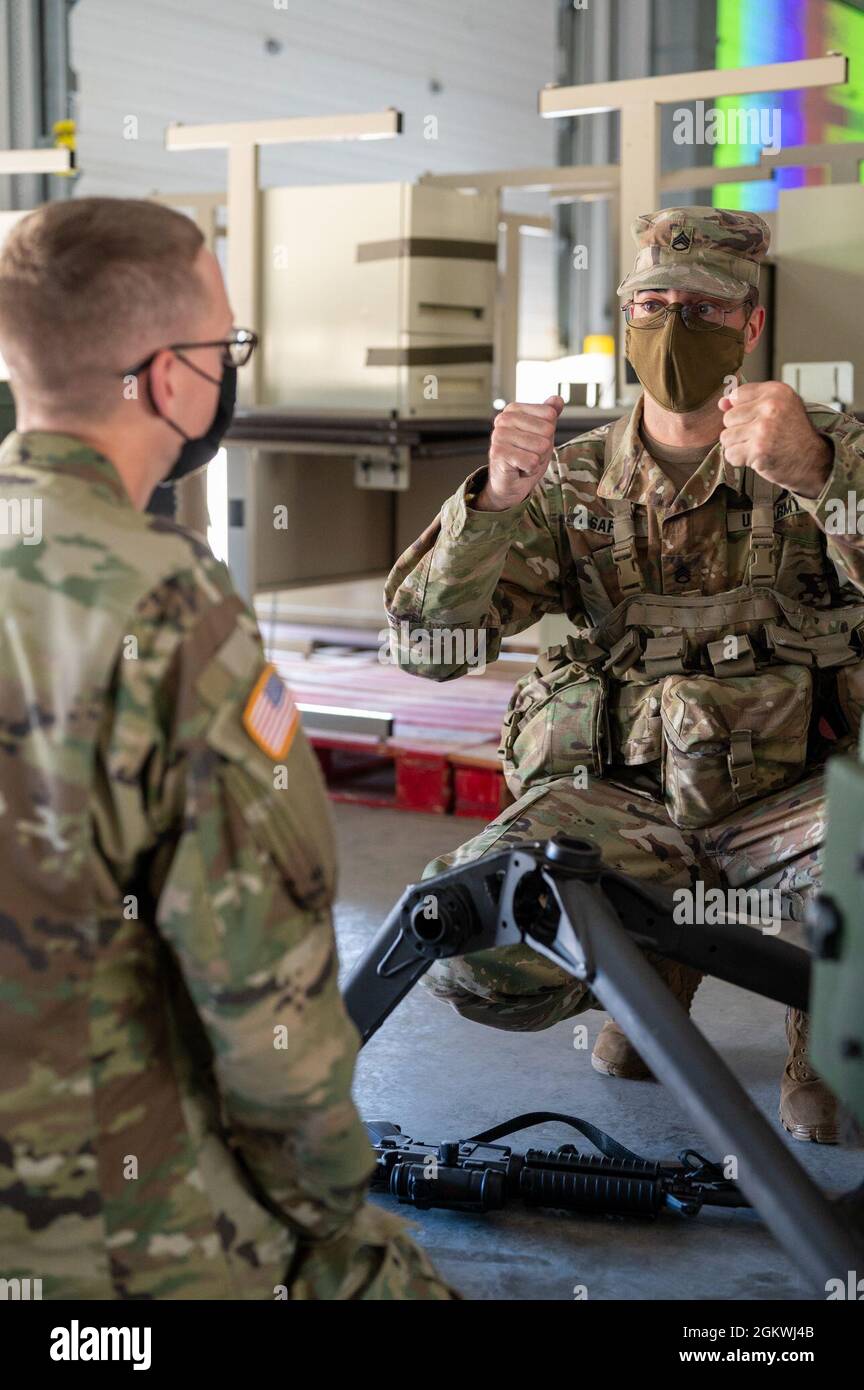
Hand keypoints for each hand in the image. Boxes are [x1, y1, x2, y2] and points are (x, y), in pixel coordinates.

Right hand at [476, 395, 564, 510]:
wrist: (510, 484)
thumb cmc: (525, 457)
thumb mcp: (542, 434)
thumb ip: (550, 415)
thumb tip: (558, 399)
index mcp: (513, 409)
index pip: (549, 415)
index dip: (548, 433)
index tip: (533, 441)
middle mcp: (503, 419)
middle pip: (547, 430)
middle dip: (543, 448)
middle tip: (528, 454)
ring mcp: (499, 435)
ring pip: (541, 446)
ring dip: (537, 459)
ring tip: (523, 461)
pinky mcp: (498, 453)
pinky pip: (532, 461)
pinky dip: (530, 470)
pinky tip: (518, 469)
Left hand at [718, 381, 831, 499]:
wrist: (813, 461)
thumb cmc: (794, 435)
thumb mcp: (779, 408)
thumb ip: (749, 402)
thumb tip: (721, 403)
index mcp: (776, 391)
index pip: (737, 395)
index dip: (742, 411)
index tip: (757, 419)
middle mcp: (771, 406)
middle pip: (728, 418)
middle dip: (739, 430)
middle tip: (760, 436)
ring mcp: (763, 428)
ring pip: (726, 437)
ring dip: (738, 446)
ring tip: (758, 447)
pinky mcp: (758, 450)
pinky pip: (730, 454)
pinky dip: (740, 460)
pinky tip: (756, 457)